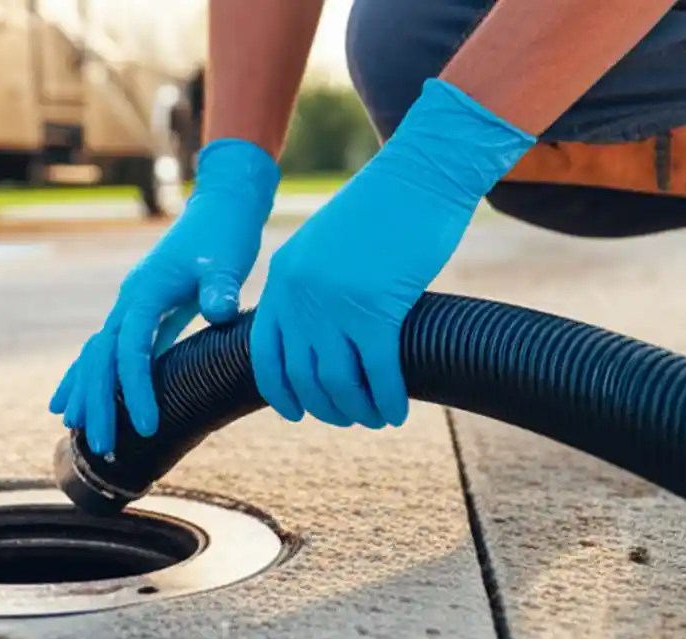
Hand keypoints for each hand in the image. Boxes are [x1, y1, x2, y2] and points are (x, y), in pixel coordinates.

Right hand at [51, 139, 280, 454]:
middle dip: (99, 403)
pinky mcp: (140, 313)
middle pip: (103, 359)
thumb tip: (219, 309)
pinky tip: (77, 402)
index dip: (136, 389)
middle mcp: (129, 302)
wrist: (220, 209)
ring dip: (88, 394)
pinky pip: (109, 351)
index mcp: (145, 292)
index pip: (132, 350)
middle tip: (101, 448)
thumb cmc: (226, 235)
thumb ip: (221, 286)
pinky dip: (92, 377)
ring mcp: (130, 307)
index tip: (147, 426)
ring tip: (78, 433)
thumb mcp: (227, 259)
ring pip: (97, 356)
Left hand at [251, 79, 535, 427]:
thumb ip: (312, 288)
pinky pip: (378, 373)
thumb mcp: (327, 248)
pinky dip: (387, 400)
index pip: (264, 352)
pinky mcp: (376, 308)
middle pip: (302, 375)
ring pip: (337, 381)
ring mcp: (334, 303)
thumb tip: (317, 337)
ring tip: (375, 419)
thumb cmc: (383, 211)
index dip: (280, 391)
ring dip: (356, 409)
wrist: (422, 173)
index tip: (296, 413)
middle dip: (325, 406)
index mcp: (283, 278)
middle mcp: (299, 294)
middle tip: (348, 417)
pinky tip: (398, 412)